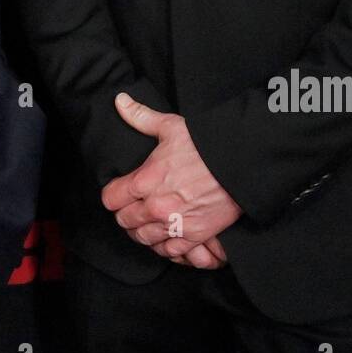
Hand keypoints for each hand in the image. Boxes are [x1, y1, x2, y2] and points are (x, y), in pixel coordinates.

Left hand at [102, 92, 241, 266]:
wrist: (241, 162)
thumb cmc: (205, 144)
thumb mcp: (170, 126)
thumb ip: (141, 117)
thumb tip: (120, 101)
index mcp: (144, 180)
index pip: (110, 199)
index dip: (114, 194)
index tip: (120, 191)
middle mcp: (155, 207)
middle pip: (124, 221)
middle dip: (127, 213)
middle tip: (135, 205)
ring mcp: (174, 224)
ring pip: (143, 239)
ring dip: (143, 230)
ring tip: (149, 221)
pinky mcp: (195, 236)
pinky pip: (169, 252)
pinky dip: (165, 246)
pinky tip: (166, 236)